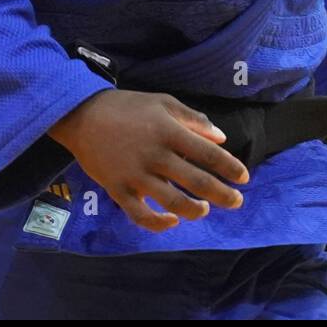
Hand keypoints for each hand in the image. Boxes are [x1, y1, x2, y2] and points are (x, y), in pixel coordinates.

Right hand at [48, 89, 249, 232]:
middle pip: (197, 182)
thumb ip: (193, 119)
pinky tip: (173, 221)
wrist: (82, 115)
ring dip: (195, 210)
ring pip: (173, 203)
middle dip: (222, 195)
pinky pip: (141, 215)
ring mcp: (136, 175)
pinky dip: (159, 223)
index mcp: (168, 131)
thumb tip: (221, 138)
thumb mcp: (163, 102)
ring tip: (204, 210)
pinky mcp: (118, 190)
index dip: (230, 168)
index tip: (244, 177)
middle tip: (236, 201)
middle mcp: (155, 155)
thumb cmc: (128, 107)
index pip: (208, 154)